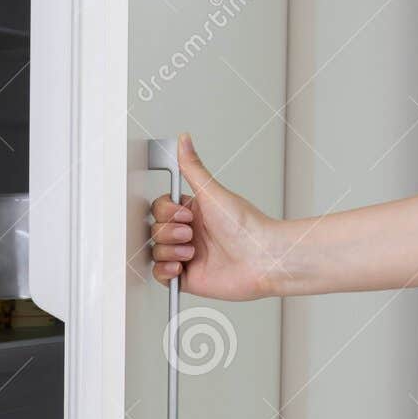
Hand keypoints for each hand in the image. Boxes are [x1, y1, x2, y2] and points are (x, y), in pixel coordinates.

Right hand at [150, 134, 287, 301]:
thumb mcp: (213, 192)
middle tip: (191, 233)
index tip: (184, 214)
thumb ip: (192, 168)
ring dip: (169, 251)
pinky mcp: (188, 278)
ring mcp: (187, 256)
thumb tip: (184, 140)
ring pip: (156, 252)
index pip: (161, 208)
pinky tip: (181, 266)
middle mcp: (190, 233)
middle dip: (168, 232)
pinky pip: (160, 276)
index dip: (166, 212)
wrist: (262, 259)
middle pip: (155, 229)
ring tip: (191, 252)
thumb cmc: (247, 227)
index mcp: (194, 211)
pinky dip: (164, 271)